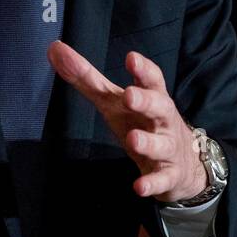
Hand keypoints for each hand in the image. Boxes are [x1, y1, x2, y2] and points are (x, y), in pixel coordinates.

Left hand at [47, 40, 206, 202]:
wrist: (182, 163)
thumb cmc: (141, 122)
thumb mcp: (114, 101)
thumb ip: (86, 77)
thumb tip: (54, 49)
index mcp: (152, 98)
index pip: (151, 79)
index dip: (143, 69)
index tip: (131, 58)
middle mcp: (162, 120)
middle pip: (160, 107)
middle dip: (146, 100)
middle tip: (129, 95)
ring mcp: (167, 148)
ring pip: (161, 144)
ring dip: (147, 142)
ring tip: (133, 139)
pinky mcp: (167, 175)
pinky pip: (161, 180)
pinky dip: (151, 183)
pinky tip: (139, 187)